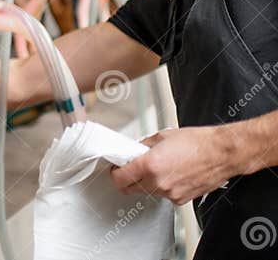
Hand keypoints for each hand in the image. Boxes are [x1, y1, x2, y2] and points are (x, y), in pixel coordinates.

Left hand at [110, 126, 239, 204]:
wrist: (222, 153)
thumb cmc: (198, 142)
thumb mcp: (162, 136)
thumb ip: (142, 146)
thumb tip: (132, 151)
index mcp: (150, 165)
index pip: (119, 178)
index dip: (115, 172)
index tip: (116, 168)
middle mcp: (158, 182)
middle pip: (130, 188)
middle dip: (127, 179)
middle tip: (131, 168)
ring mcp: (170, 193)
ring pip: (147, 192)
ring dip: (146, 182)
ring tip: (158, 167)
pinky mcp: (180, 200)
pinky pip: (163, 195)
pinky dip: (162, 187)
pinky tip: (172, 174)